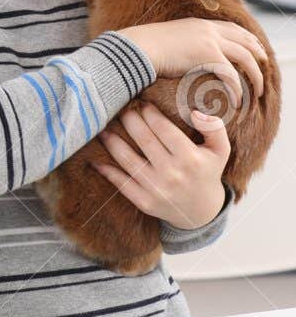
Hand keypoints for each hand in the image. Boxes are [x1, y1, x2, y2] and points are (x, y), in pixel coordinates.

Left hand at [90, 102, 229, 230]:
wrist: (201, 213)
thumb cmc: (207, 173)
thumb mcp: (220, 150)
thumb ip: (214, 128)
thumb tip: (196, 112)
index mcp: (190, 158)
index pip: (163, 128)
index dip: (149, 113)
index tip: (141, 103)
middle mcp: (172, 173)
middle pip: (143, 139)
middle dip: (129, 120)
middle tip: (121, 109)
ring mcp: (156, 189)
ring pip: (128, 159)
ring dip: (112, 141)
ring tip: (103, 127)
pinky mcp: (144, 202)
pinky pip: (121, 183)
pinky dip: (106, 170)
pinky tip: (95, 158)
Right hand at [117, 17, 266, 102]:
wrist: (136, 48)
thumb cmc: (144, 50)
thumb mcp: (167, 41)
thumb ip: (179, 46)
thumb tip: (178, 57)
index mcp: (199, 24)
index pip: (231, 28)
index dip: (246, 38)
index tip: (254, 48)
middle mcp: (208, 29)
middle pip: (244, 39)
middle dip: (258, 53)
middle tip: (264, 67)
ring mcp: (210, 40)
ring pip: (245, 57)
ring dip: (254, 75)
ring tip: (257, 91)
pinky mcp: (208, 55)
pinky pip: (231, 74)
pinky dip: (237, 88)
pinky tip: (237, 100)